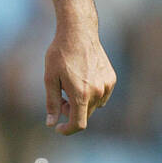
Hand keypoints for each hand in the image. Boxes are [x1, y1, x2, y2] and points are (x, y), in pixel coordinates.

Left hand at [44, 17, 115, 134]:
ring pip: (94, 106)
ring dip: (82, 103)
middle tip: (61, 97)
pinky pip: (101, 96)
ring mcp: (106, 85)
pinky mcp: (111, 79)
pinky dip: (91, 94)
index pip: (78, 124)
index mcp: (81, 94)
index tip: (58, 128)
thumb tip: (51, 124)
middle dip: (71, 112)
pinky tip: (82, 79)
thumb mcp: (50, 79)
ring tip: (70, 86)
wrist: (78, 32)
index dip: (67, 130)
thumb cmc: (60, 54)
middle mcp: (97, 92)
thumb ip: (52, 103)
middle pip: (85, 115)